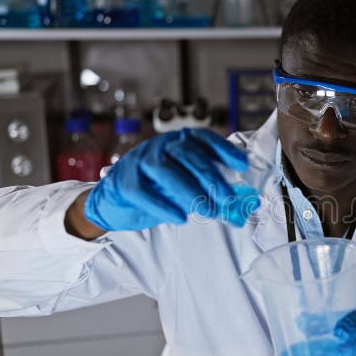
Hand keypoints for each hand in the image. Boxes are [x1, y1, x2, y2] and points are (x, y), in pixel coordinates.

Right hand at [84, 128, 256, 230]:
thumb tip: (241, 206)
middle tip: (228, 198)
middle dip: (211, 176)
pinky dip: (162, 205)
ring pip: (166, 170)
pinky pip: (142, 191)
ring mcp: (139, 161)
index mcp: (176, 143)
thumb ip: (208, 193)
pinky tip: (180, 217)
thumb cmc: (156, 193)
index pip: (202, 138)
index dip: (223, 149)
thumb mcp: (184, 189)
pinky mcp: (123, 181)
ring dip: (190, 191)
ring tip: (208, 211)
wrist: (113, 203)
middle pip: (187, 154)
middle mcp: (158, 146)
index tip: (242, 165)